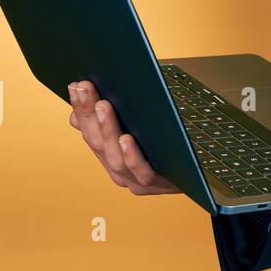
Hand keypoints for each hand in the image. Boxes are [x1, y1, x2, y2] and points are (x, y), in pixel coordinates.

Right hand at [67, 80, 181, 195]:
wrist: (195, 180)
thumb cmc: (166, 151)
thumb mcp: (140, 132)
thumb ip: (116, 121)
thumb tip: (90, 104)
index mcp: (110, 156)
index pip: (90, 132)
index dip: (81, 110)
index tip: (75, 85)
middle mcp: (117, 170)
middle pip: (98, 142)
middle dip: (89, 113)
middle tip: (84, 87)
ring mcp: (134, 180)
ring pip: (115, 157)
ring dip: (107, 129)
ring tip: (103, 106)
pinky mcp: (155, 185)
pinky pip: (142, 171)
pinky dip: (132, 155)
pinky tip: (126, 138)